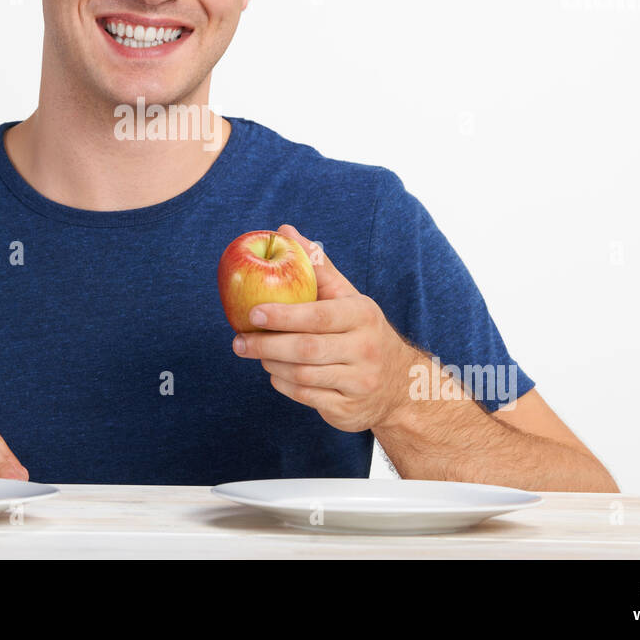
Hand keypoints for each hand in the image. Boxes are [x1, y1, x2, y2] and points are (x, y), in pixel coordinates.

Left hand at [231, 224, 412, 431]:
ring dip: (271, 364)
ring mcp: (359, 382)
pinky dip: (283, 384)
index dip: (283, 315)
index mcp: (363, 316)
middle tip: (239, 341)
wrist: (400, 385)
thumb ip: (318, 267)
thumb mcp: (348, 297)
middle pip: (306, 349)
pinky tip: (274, 373)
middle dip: (266, 345)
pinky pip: (306, 396)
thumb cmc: (362, 331)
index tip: (252, 312)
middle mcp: (365, 349)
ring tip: (255, 353)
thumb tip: (286, 231)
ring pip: (303, 375)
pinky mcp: (348, 408)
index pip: (319, 316)